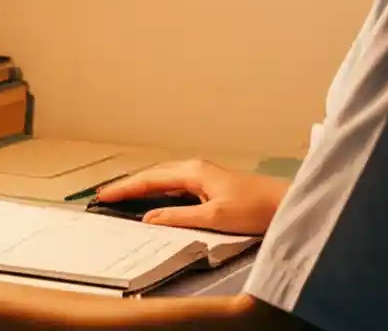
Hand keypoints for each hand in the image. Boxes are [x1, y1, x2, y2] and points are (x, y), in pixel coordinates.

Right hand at [95, 159, 289, 234]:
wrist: (285, 205)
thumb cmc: (254, 209)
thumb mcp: (213, 217)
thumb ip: (178, 217)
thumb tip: (148, 218)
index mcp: (192, 172)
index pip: (148, 180)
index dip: (124, 189)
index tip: (103, 196)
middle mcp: (195, 168)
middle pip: (153, 175)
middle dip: (128, 185)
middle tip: (105, 196)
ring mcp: (203, 175)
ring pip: (164, 179)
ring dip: (142, 187)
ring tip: (122, 197)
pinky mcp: (210, 184)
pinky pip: (175, 185)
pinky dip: (158, 191)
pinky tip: (154, 201)